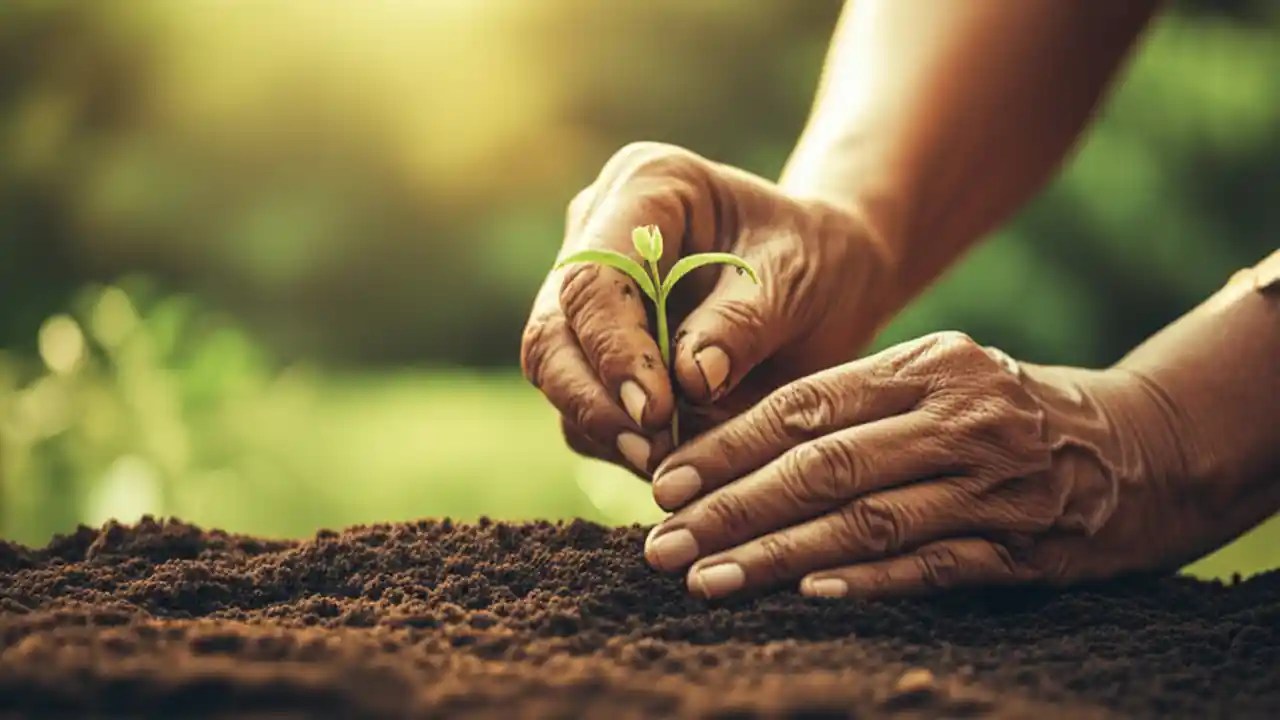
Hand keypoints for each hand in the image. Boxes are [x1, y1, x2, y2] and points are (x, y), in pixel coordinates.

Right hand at [520, 142, 894, 475]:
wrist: (827, 280)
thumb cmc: (817, 263)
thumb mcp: (799, 280)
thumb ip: (743, 322)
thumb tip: (690, 379)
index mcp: (648, 184)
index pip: (596, 273)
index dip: (615, 349)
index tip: (657, 412)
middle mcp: (598, 228)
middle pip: (553, 328)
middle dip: (594, 400)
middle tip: (652, 453)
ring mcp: (586, 290)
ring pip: (554, 372)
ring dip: (603, 428)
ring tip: (668, 463)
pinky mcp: (590, 346)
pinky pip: (579, 406)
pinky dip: (616, 440)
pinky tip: (670, 457)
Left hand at [643, 331, 1206, 599]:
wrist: (1143, 445)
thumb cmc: (1009, 409)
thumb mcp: (941, 376)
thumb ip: (855, 403)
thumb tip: (733, 443)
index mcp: (926, 365)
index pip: (806, 406)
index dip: (729, 447)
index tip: (665, 483)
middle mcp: (957, 417)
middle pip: (823, 466)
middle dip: (733, 508)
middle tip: (664, 544)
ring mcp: (990, 482)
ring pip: (864, 521)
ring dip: (777, 555)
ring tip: (707, 579)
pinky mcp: (1022, 545)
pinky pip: (931, 566)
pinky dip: (866, 580)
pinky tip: (806, 592)